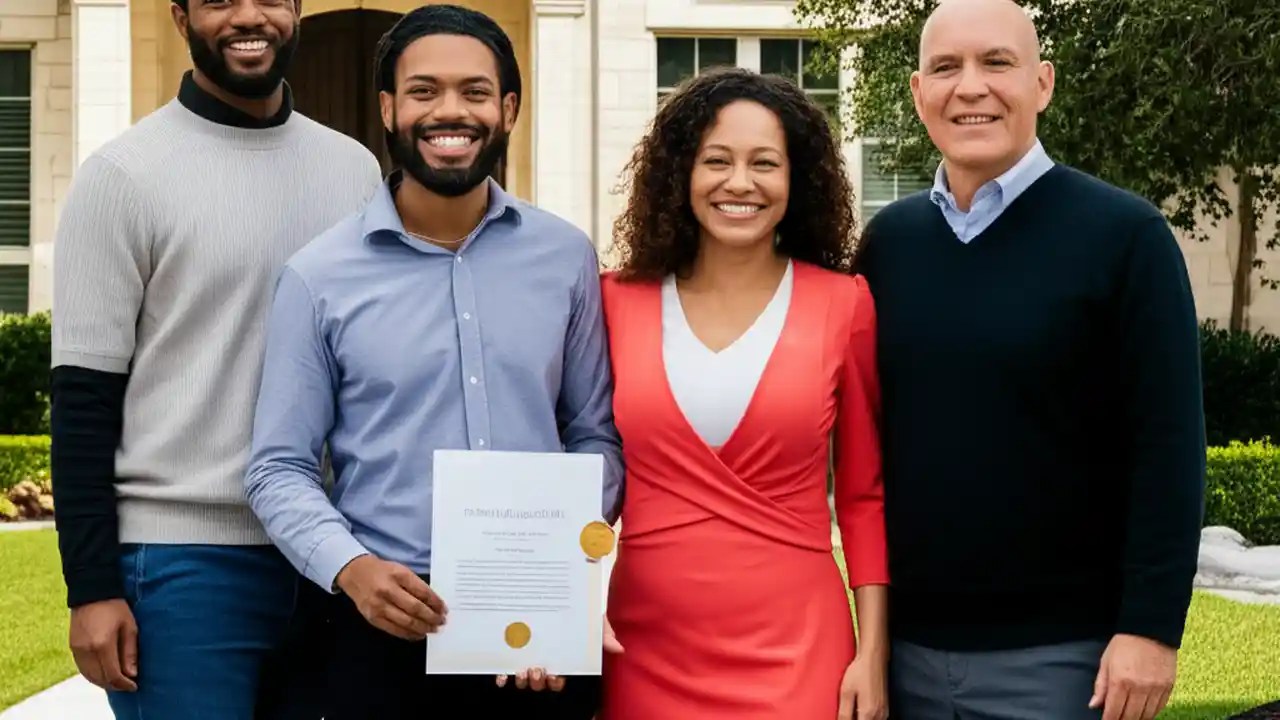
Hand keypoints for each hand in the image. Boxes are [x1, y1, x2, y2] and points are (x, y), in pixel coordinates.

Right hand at [69, 599, 138, 691]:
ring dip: (103, 682)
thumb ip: (130, 652)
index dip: (124, 684)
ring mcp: (76, 649)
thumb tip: (132, 674)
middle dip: (115, 685)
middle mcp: (86, 650)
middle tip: (127, 685)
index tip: (134, 686)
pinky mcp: (72, 647)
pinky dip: (93, 675)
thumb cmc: (115, 607)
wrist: (92, 592)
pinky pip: (82, 669)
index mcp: (102, 645)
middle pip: (100, 678)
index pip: (112, 674)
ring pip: (89, 676)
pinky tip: (103, 674)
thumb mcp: (129, 627)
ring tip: (117, 681)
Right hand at [335, 555, 445, 640]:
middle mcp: (388, 591)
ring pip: (405, 622)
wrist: (355, 573)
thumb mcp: (401, 571)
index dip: (436, 603)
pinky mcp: (372, 618)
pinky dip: (408, 634)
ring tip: (433, 629)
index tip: (444, 609)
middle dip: (431, 617)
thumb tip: (433, 603)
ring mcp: (379, 606)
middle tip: (441, 622)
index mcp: (398, 575)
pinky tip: (418, 634)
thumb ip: (416, 585)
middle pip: (415, 608)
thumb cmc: (382, 571)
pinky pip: (394, 630)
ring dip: (422, 628)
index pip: (422, 591)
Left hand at [494, 614, 621, 688]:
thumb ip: (603, 634)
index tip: (556, 675)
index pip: (560, 678)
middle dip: (538, 681)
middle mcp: (544, 663)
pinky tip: (502, 677)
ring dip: (522, 680)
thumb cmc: (575, 615)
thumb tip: (618, 648)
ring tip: (522, 671)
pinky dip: (503, 677)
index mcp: (563, 660)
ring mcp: (526, 660)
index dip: (557, 681)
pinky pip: (506, 672)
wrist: (552, 595)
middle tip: (537, 669)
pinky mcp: (511, 655)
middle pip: (540, 682)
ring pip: (523, 680)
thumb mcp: (592, 621)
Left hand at [837, 654, 887, 719]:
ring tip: (852, 709)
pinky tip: (859, 710)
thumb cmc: (859, 672)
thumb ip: (844, 714)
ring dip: (861, 719)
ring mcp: (884, 712)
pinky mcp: (884, 708)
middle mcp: (879, 716)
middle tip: (846, 713)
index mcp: (868, 714)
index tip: (844, 717)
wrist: (873, 658)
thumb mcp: (846, 693)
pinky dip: (866, 718)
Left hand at [1089, 634, 1177, 719]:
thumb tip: (1094, 705)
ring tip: (1130, 716)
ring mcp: (1156, 688)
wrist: (1150, 629)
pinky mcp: (1168, 687)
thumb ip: (1101, 685)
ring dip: (1137, 718)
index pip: (1114, 711)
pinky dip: (1151, 712)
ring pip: (1146, 715)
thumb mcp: (1106, 661)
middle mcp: (1139, 688)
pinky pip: (1160, 708)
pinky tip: (1144, 711)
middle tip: (1118, 719)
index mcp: (1120, 681)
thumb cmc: (1124, 644)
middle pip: (1131, 717)